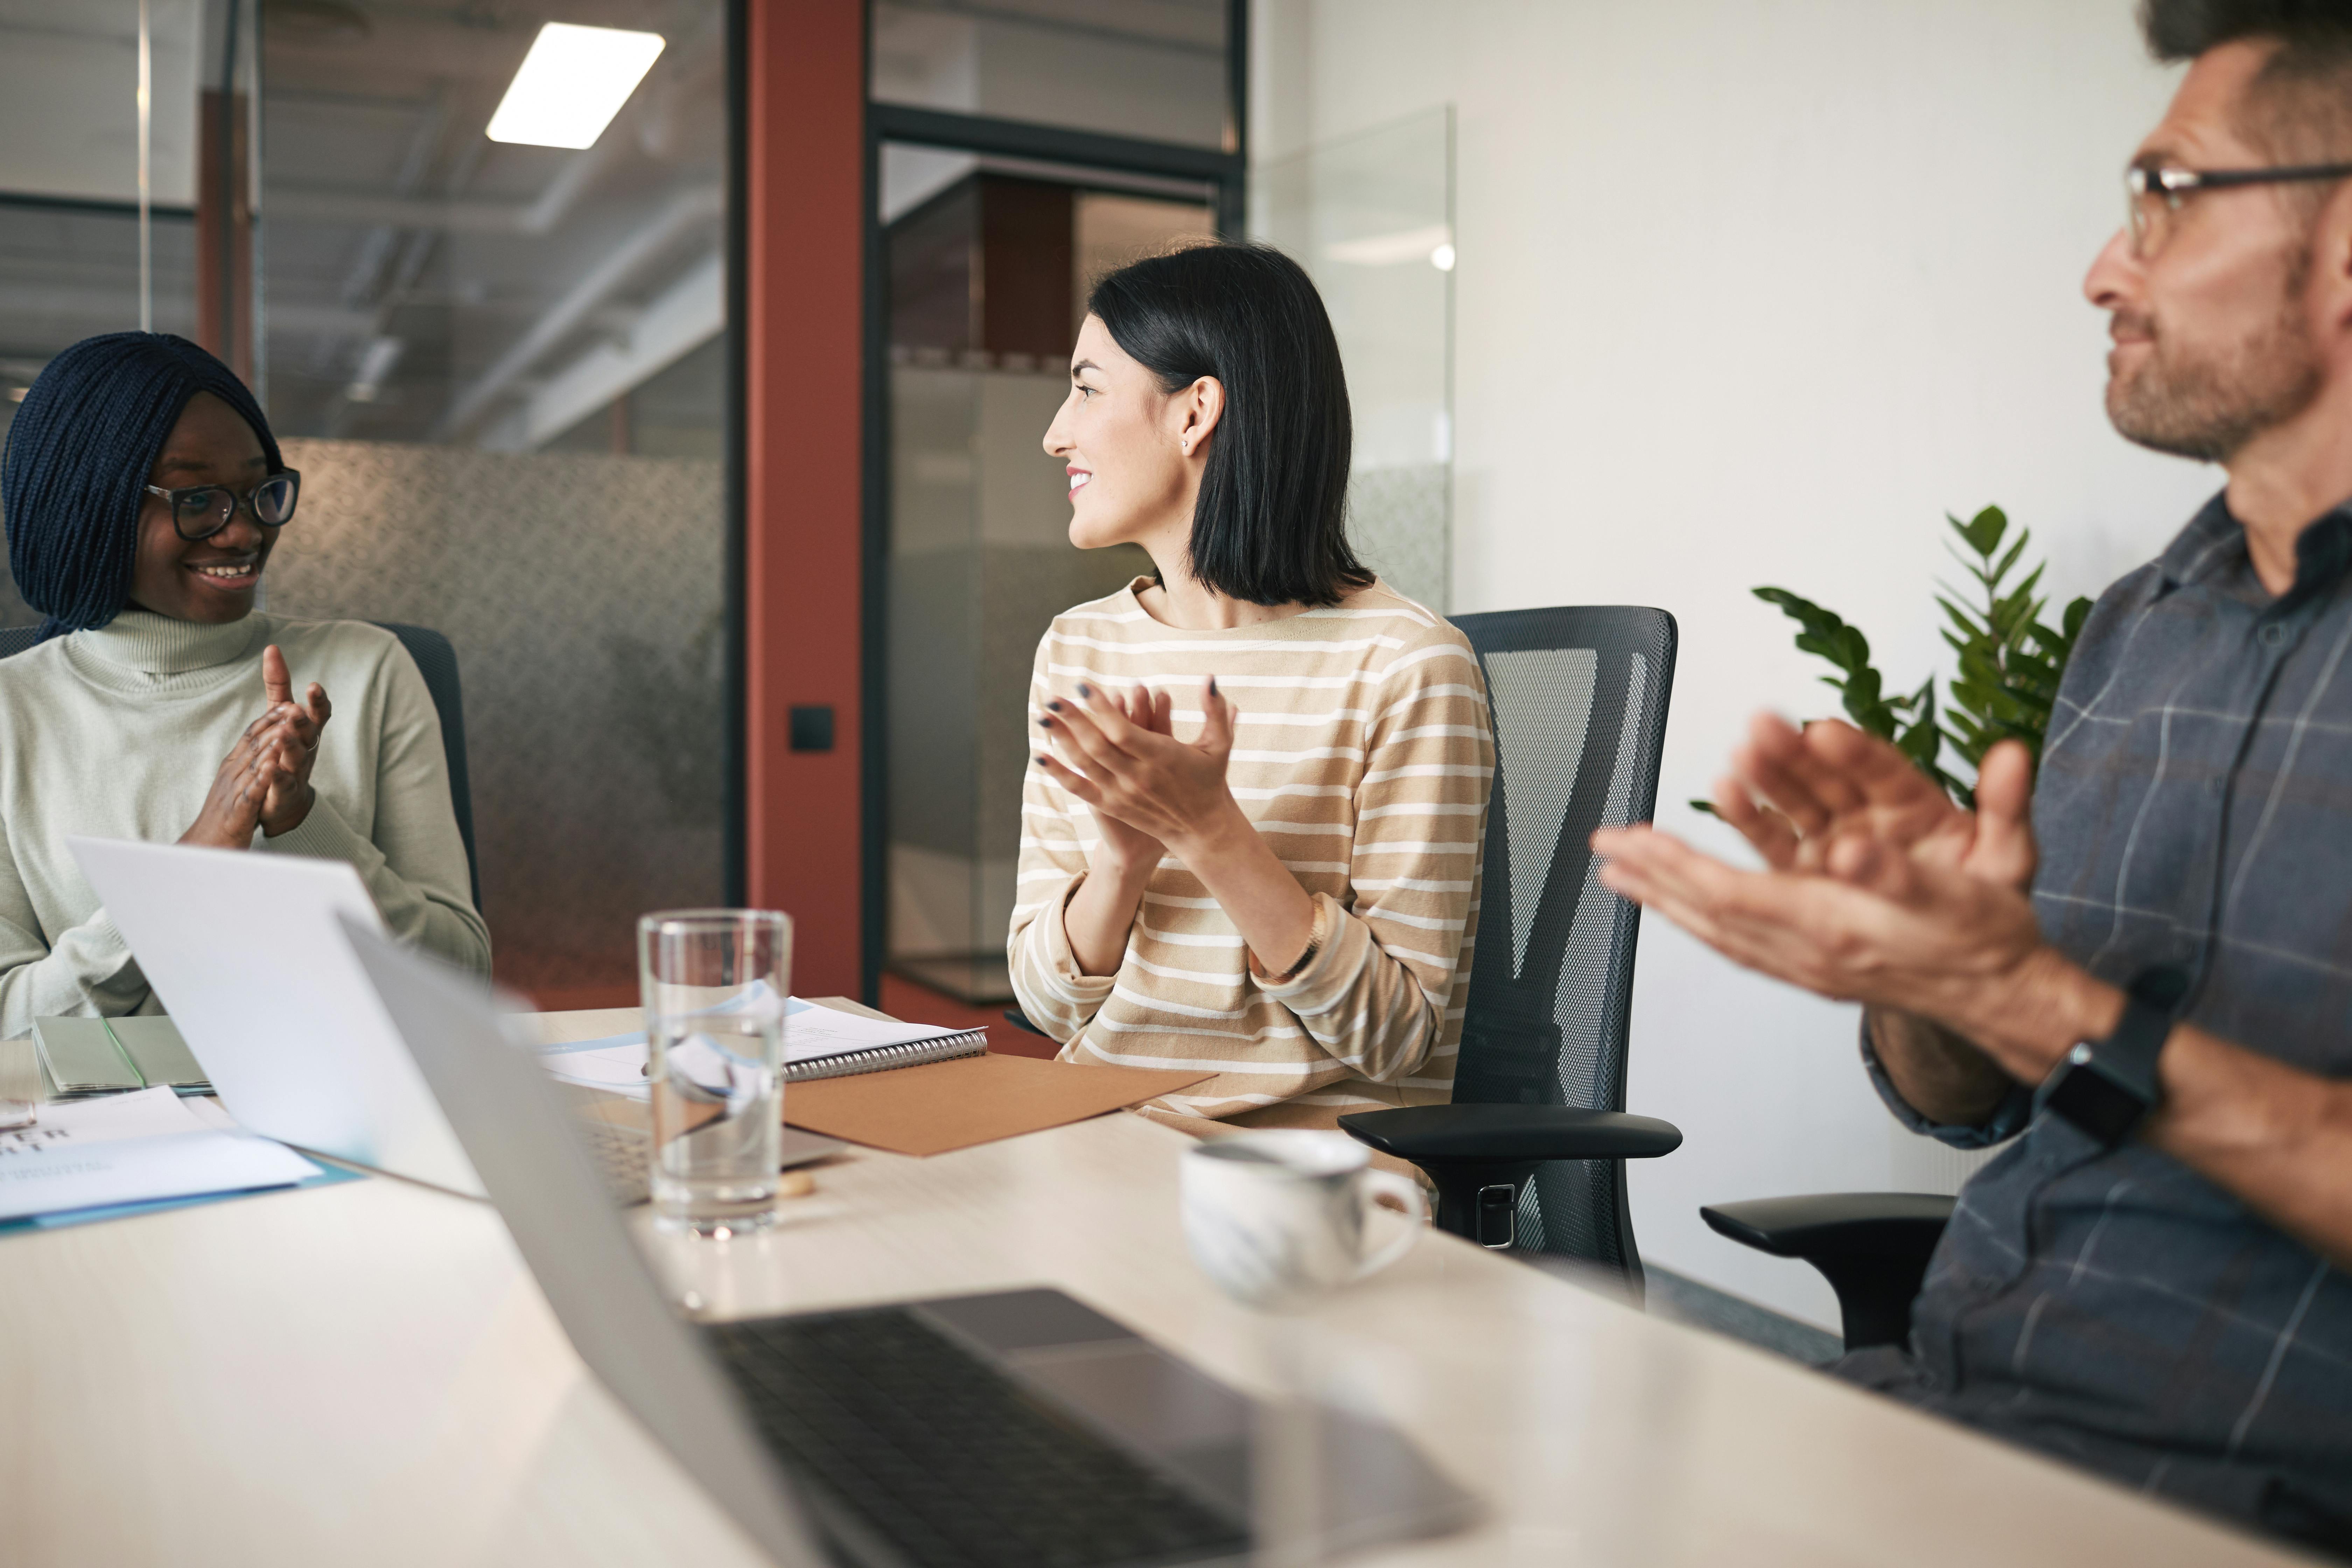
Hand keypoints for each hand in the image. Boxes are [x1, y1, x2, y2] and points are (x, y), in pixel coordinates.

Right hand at [180, 708, 300, 849]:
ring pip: (253, 765)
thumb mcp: (236, 783)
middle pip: (253, 745)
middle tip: (293, 707)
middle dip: (274, 725)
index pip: (250, 737)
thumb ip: (247, 764)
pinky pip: (250, 793)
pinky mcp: (238, 812)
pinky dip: (261, 779)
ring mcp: (233, 792)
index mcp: (232, 766)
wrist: (205, 845)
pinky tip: (273, 768)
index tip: (287, 703)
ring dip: (270, 746)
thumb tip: (261, 746)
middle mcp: (231, 774)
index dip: (268, 719)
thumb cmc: (225, 815)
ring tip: (287, 729)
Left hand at [254, 644, 331, 837]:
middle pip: (309, 732)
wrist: (285, 797)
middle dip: (304, 720)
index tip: (314, 686)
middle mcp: (307, 747)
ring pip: (297, 756)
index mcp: (308, 729)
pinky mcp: (285, 790)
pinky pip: (283, 782)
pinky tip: (271, 767)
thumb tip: (272, 647)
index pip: (319, 713)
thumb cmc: (285, 748)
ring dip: (292, 745)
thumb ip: (278, 684)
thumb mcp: (281, 714)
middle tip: (295, 709)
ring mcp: (298, 770)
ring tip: (283, 734)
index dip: (319, 701)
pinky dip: (278, 775)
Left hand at [1038, 678, 1240, 861]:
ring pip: (1085, 764)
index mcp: (1161, 757)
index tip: (1083, 685)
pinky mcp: (1113, 806)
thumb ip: (1214, 711)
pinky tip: (1040, 755)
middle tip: (1053, 697)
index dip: (1101, 708)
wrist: (1201, 829)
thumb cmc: (1210, 781)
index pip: (1123, 730)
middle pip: (1097, 745)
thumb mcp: (1218, 745)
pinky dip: (1059, 773)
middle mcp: (1138, 777)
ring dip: (1062, 739)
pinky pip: (1080, 788)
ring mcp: (1122, 793)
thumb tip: (1211, 678)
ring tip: (1043, 717)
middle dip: (1073, 719)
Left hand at [1594, 718, 2097, 1076]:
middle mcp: (1808, 953)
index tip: (1633, 840)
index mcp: (1831, 929)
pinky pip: (1737, 944)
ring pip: (1716, 931)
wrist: (2003, 995)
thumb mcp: (1954, 892)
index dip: (1676, 865)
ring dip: (1668, 900)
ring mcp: (1807, 966)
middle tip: (1606, 850)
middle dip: (1653, 878)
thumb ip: (1900, 870)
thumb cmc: (1983, 938)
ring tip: (1625, 875)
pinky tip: (1683, 908)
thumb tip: (1853, 848)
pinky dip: (1702, 920)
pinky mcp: (1813, 968)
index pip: (1728, 894)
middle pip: (1707, 913)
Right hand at [1711, 714, 2034, 891]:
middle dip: (1793, 752)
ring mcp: (1834, 839)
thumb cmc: (1989, 903)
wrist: (1967, 958)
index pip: (1881, 771)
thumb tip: (2014, 757)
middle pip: (1826, 776)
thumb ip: (2007, 806)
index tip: (1827, 733)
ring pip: (1794, 802)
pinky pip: (1775, 840)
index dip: (1854, 753)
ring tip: (1741, 751)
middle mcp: (1869, 816)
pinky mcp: (1808, 869)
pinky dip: (1751, 819)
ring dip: (1765, 775)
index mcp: (1917, 807)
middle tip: (1764, 723)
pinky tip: (1728, 793)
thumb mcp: (2007, 855)